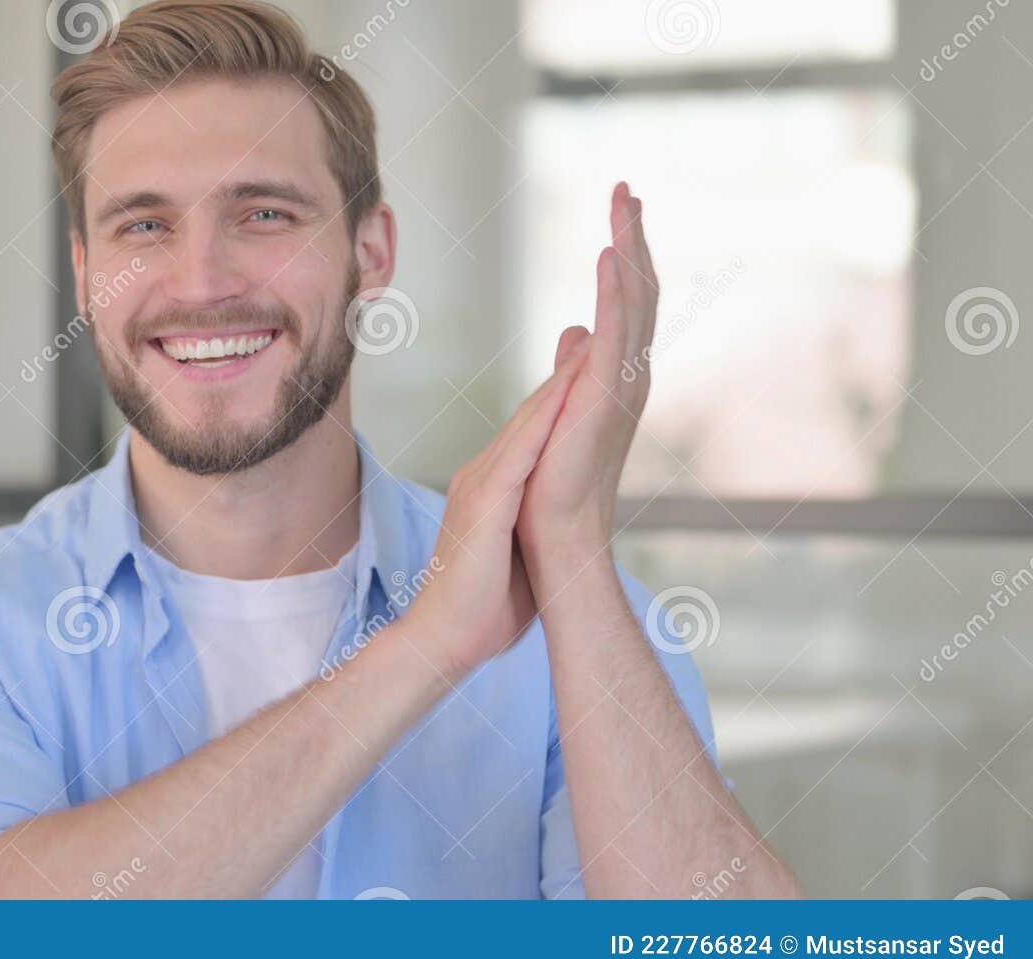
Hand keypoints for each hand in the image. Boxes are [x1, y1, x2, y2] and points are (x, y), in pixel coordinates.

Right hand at [402, 334, 590, 675]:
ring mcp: (482, 483)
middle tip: (606, 327)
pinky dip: (546, 418)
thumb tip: (558, 525)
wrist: (443, 640)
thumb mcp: (518, 552)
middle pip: (536, 411)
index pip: (538, 429)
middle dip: (572, 368)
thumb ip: (535, 524)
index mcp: (496, 485)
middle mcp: (486, 474)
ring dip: (565, 379)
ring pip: (530, 421)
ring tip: (599, 340)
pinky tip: (571, 392)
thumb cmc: (483, 608)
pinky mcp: (485, 501)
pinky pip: (520, 451)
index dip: (569, 392)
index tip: (600, 359)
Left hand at [517, 182, 658, 563]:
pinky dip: (617, 289)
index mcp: (613, 378)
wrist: (556, 538)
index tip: (620, 213)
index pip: (624, 305)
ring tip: (623, 199)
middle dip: (632, 237)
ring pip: (633, 301)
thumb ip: (573, 367)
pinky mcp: (604, 397)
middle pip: (636, 292)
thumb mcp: (560, 409)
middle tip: (625, 189)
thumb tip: (574, 329)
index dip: (625, 258)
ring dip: (629, 246)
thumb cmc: (552, 487)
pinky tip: (611, 251)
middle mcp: (627, 376)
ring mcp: (621, 385)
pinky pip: (616, 330)